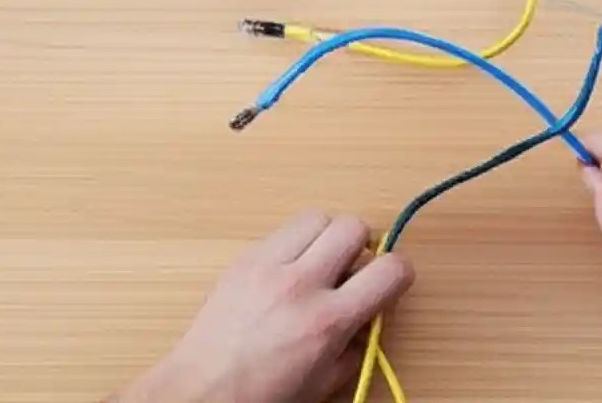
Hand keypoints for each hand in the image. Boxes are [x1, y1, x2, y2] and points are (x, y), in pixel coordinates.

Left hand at [113, 211, 414, 402]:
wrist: (201, 392)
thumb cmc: (261, 395)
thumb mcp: (326, 380)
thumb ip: (357, 343)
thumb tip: (368, 315)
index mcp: (327, 321)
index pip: (389, 270)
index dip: (399, 272)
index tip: (391, 280)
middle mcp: (300, 285)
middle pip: (353, 227)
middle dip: (360, 245)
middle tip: (350, 269)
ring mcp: (268, 268)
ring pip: (316, 217)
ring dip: (325, 236)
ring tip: (317, 264)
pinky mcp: (243, 261)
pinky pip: (281, 232)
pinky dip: (292, 246)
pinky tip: (285, 273)